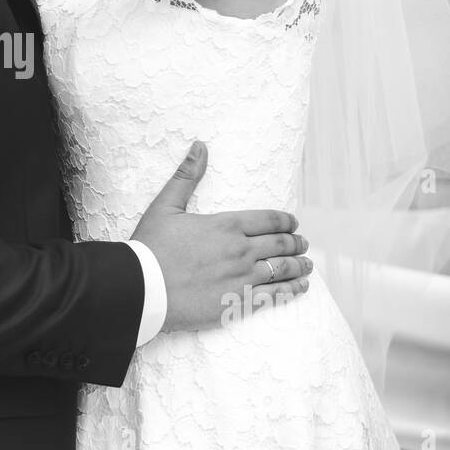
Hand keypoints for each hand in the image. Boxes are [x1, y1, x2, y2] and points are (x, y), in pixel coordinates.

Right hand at [132, 140, 311, 333]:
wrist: (142, 288)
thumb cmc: (150, 247)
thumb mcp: (165, 206)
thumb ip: (186, 176)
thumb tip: (200, 146)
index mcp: (226, 225)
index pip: (270, 219)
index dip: (286, 221)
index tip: (293, 223)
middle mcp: (241, 250)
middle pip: (281, 244)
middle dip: (296, 242)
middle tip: (303, 243)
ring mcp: (243, 278)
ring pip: (283, 269)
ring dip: (300, 265)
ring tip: (307, 264)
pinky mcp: (239, 302)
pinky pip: (276, 296)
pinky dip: (293, 289)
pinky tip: (301, 286)